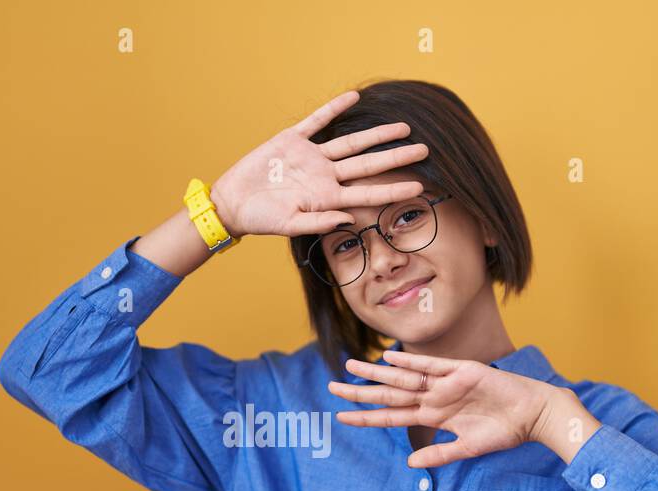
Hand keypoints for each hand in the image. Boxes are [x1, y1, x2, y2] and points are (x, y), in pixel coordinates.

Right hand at [209, 90, 429, 239]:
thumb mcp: (289, 225)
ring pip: (351, 143)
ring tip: (402, 127)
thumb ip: (318, 222)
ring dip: (376, 134)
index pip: (368, 193)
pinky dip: (334, 109)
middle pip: (368, 165)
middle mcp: (324, 176)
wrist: (233, 203)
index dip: (393, 189)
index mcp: (327, 197)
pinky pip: (317, 121)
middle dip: (396, 158)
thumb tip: (348, 218)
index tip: (419, 187)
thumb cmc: (260, 219)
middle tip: (425, 150)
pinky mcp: (292, 140)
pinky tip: (353, 98)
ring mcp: (310, 157)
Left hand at [326, 350, 559, 468]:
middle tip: (331, 387)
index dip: (366, 418)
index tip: (341, 417)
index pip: (392, 417)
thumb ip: (440, 455)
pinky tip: (388, 358)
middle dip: (361, 392)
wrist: (533, 414)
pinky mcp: (462, 371)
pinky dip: (410, 362)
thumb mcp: (469, 449)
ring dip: (376, 373)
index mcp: (435, 418)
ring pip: (403, 378)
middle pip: (390, 396)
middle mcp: (435, 399)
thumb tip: (410, 464)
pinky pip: (431, 366)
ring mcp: (446, 384)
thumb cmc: (505, 432)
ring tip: (349, 366)